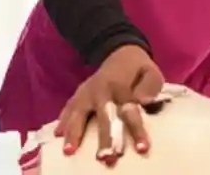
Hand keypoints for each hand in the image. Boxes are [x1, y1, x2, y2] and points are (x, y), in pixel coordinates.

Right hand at [56, 44, 163, 162]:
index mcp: (121, 85)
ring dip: (74, 133)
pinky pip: (68, 109)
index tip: (142, 149)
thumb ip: (150, 87)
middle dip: (104, 139)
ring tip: (69, 151)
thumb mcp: (151, 72)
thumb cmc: (139, 69)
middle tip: (105, 158)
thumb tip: (143, 101)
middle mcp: (100, 90)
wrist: (121, 51)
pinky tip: (57, 135)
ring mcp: (86, 92)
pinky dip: (62, 122)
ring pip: (79, 114)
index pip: (129, 110)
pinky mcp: (78, 95)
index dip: (136, 130)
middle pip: (103, 117)